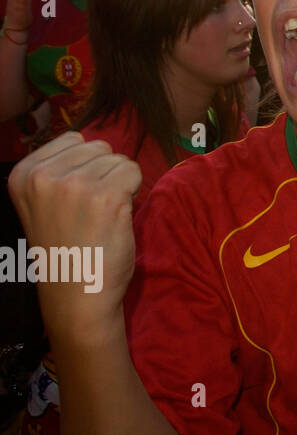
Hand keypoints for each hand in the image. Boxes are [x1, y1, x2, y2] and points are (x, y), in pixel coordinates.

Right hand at [8, 133, 141, 337]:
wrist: (76, 296)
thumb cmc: (68, 249)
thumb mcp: (44, 202)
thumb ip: (60, 170)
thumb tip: (93, 143)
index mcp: (23, 174)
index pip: (73, 139)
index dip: (85, 167)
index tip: (74, 200)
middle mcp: (43, 176)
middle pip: (99, 147)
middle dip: (104, 174)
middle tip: (91, 211)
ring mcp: (74, 185)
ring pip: (119, 159)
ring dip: (120, 185)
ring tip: (102, 217)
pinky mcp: (106, 196)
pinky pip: (134, 171)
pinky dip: (133, 192)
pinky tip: (116, 218)